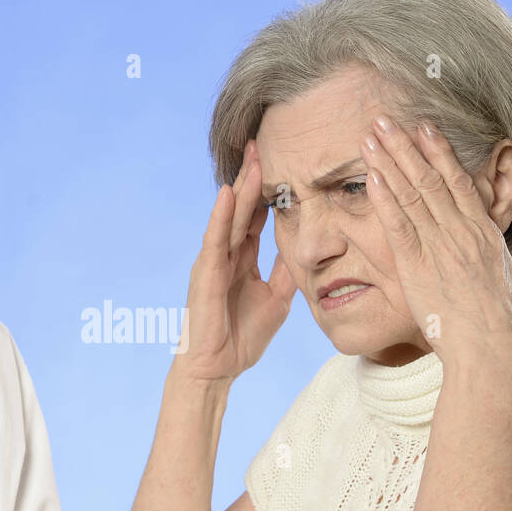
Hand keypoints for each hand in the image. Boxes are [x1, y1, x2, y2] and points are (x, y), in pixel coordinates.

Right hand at [175, 139, 298, 383]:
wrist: (217, 368)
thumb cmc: (241, 337)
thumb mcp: (277, 298)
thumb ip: (286, 272)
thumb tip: (307, 248)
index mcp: (242, 260)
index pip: (256, 217)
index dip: (268, 191)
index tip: (281, 162)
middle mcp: (226, 255)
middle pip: (243, 208)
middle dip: (253, 177)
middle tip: (263, 142)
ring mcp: (213, 262)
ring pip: (231, 217)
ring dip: (241, 187)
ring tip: (252, 157)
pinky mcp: (204, 274)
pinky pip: (215, 239)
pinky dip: (222, 216)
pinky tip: (229, 192)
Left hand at [360, 115, 511, 367]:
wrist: (490, 353)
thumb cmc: (509, 326)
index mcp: (486, 233)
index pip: (460, 182)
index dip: (439, 152)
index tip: (423, 128)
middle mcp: (462, 234)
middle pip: (430, 179)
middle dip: (404, 146)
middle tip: (383, 119)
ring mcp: (439, 248)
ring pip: (411, 195)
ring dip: (388, 163)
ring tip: (371, 136)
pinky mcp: (417, 267)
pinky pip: (398, 226)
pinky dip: (384, 199)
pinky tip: (371, 176)